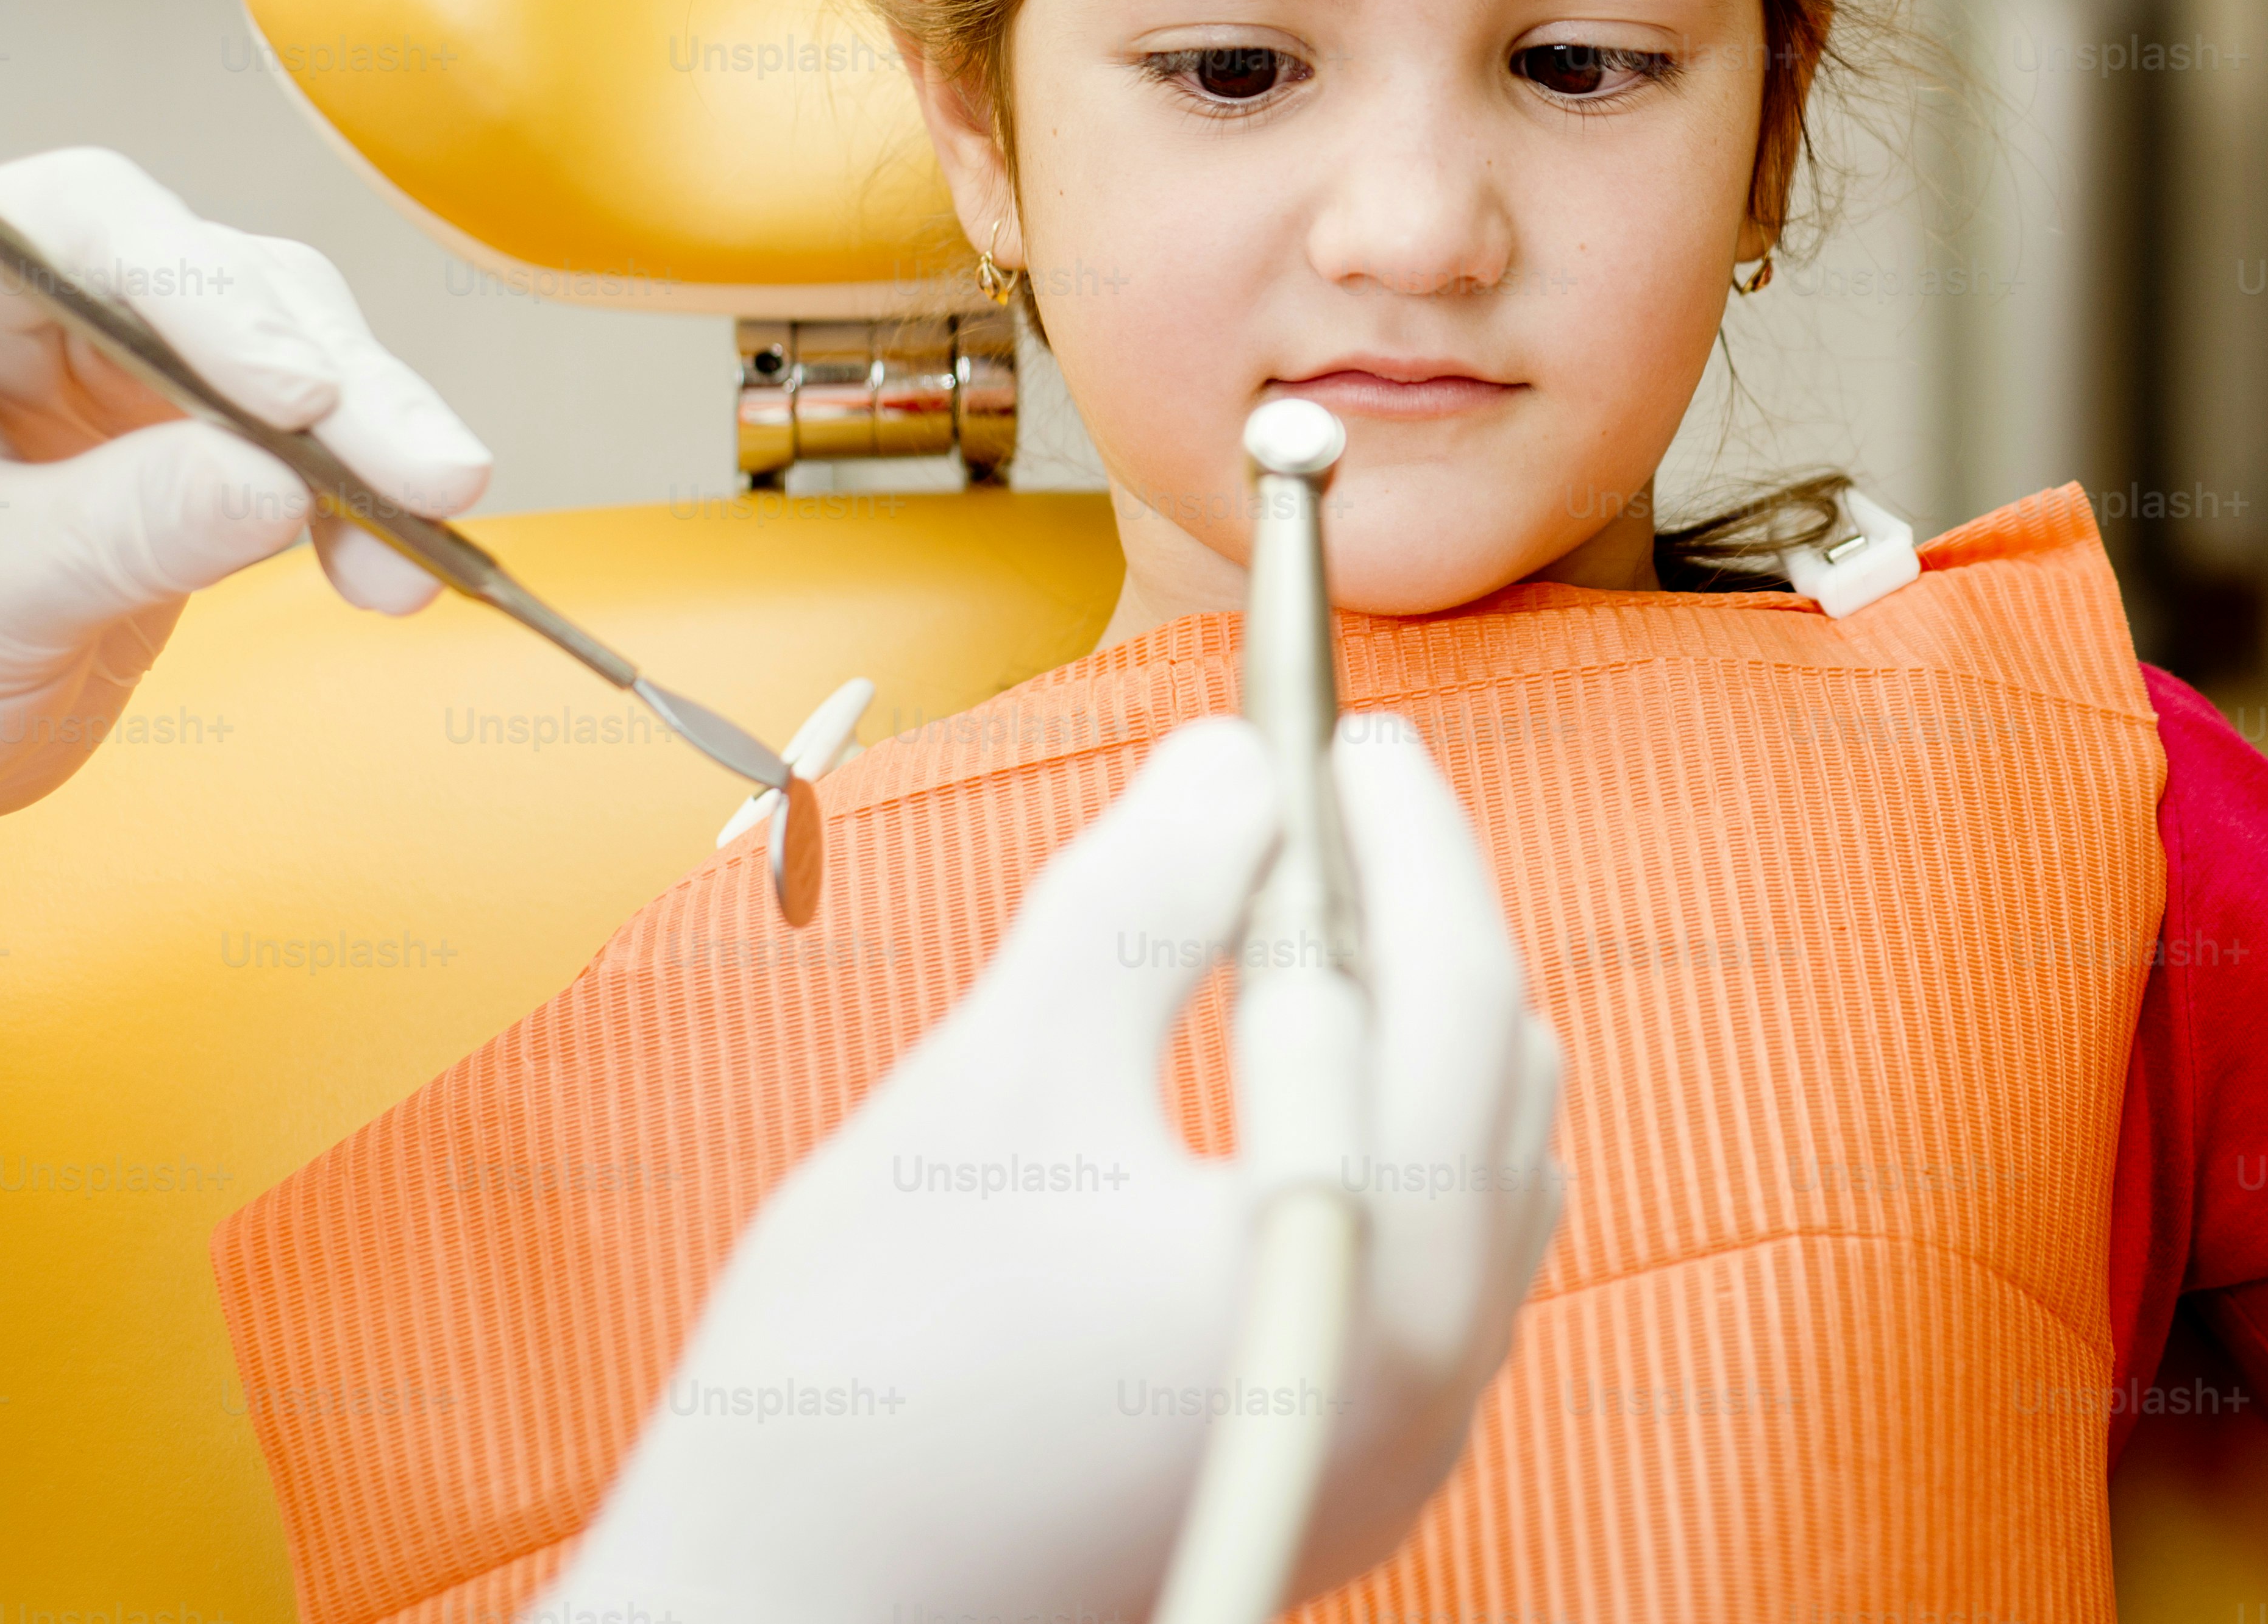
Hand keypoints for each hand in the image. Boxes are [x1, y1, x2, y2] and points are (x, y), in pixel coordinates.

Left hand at [0, 150, 488, 954]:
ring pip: (291, 354)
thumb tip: (290, 486)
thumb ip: (129, 529)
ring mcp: (109, 366)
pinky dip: (357, 502)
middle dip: (336, 383)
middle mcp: (22, 298)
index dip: (209, 297)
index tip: (298, 398)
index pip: (89, 229)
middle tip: (429, 475)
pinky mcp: (180, 443)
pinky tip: (392, 568)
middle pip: (221, 286)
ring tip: (432, 532)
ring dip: (371, 444)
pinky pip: (302, 445)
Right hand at [564, 714, 1565, 1620]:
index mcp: (1366, 1286)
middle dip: (1413, 918)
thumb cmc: (860, 1383)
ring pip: (1482, 1170)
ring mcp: (1398, 1451)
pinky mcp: (1340, 1477)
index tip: (1350, 732)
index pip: (1455, 990)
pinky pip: (1437, 1264)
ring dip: (1405, 1028)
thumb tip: (1232, 759)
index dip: (1407, 834)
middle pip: (1491, 1075)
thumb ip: (1141, 903)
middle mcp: (1424, 1388)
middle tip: (1321, 801)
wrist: (776, 1622)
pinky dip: (1385, 1138)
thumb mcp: (1001, 1083)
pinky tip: (1283, 1074)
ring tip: (1294, 919)